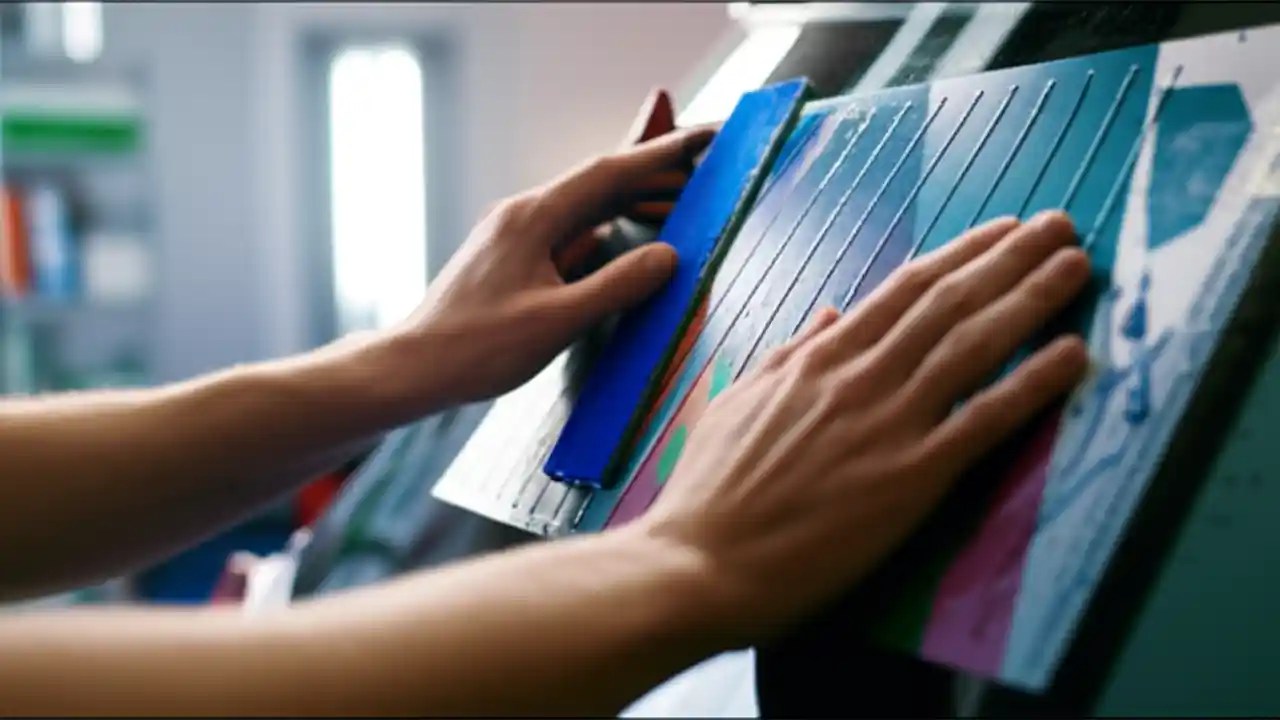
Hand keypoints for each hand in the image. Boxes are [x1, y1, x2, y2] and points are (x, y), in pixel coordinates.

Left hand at [395, 91, 715, 406]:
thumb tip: (668, 257)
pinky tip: (621, 241)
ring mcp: (515, 237)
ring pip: (584, 209)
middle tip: (700, 169)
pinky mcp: (512, 260)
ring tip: (674, 204)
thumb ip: (617, 286)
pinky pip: (569, 235)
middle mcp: (523, 216)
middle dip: (651, 175)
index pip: (607, 173)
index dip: (659, 155)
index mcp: (533, 218)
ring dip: (629, 204)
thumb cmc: (476, 347)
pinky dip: (605, 232)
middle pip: (598, 184)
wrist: (413, 367)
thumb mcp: (557, 322)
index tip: (700, 139)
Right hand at [638, 211, 1090, 643]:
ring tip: (1076, 264)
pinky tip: (1073, 355)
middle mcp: (859, 377)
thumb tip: (827, 312)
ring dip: (1032, 298)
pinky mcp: (911, 478)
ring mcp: (887, 424)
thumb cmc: (708, 493)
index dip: (961, 255)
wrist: (699, 564)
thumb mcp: (735, 403)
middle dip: (1011, 257)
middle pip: (949, 302)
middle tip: (1061, 225)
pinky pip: (985, 419)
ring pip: (973, 344)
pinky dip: (1033, 382)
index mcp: (817, 359)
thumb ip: (787, 354)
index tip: (1002, 232)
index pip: (903, 289)